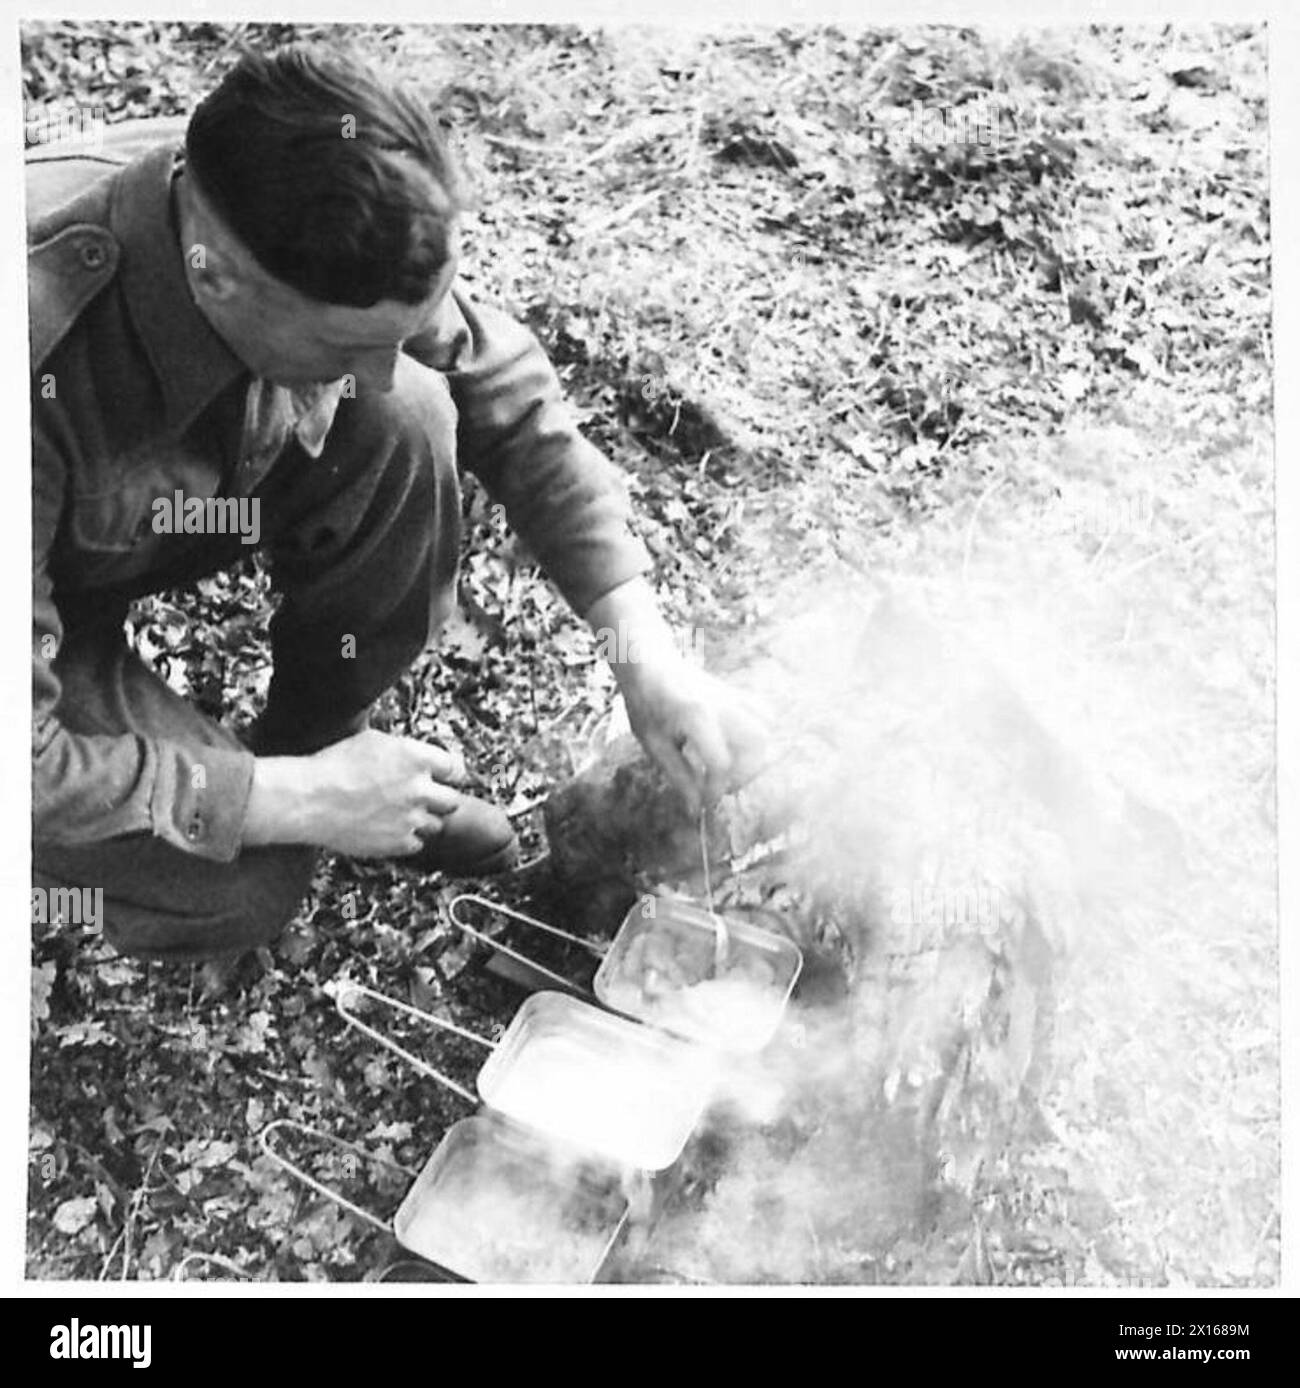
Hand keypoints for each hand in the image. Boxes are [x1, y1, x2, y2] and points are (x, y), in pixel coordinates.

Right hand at [245, 729, 468, 855]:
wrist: (308, 799)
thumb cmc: (334, 765)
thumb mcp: (375, 741)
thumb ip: (407, 751)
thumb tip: (421, 758)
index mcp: (416, 758)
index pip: (456, 768)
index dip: (450, 773)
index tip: (446, 777)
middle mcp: (419, 789)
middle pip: (452, 800)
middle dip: (439, 799)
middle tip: (423, 798)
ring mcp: (410, 818)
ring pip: (435, 824)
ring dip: (423, 819)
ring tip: (399, 814)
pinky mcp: (398, 843)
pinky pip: (416, 843)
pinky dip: (407, 838)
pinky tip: (389, 828)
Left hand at [618, 654, 770, 810]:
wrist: (647, 662)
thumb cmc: (645, 702)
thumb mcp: (654, 744)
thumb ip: (679, 776)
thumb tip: (696, 808)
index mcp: (695, 716)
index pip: (720, 763)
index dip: (715, 790)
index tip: (704, 803)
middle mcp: (721, 704)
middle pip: (756, 743)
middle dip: (744, 772)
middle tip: (720, 783)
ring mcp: (732, 696)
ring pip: (765, 727)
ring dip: (754, 754)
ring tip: (730, 766)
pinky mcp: (736, 693)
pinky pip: (762, 714)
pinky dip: (756, 735)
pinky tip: (734, 745)